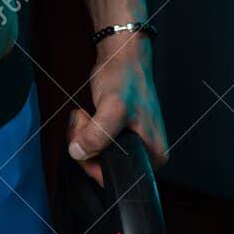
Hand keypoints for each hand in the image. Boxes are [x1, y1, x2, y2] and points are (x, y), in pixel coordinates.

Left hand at [66, 36, 168, 184]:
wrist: (121, 56)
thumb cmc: (127, 78)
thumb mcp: (113, 108)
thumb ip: (97, 135)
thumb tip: (79, 152)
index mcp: (153, 154)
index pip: (118, 178)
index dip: (95, 164)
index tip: (87, 143)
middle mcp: (143, 152)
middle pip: (102, 166)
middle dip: (86, 145)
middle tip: (86, 120)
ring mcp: (128, 143)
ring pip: (94, 154)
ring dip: (82, 135)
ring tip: (87, 114)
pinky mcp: (115, 133)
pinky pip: (92, 142)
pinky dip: (84, 130)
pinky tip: (87, 115)